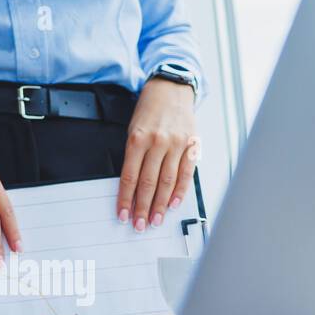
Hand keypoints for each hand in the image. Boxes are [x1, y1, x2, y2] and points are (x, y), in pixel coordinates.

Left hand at [117, 77, 198, 230]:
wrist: (171, 90)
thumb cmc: (149, 110)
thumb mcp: (133, 129)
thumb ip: (133, 155)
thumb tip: (132, 186)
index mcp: (137, 139)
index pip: (129, 176)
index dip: (126, 198)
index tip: (123, 214)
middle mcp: (157, 143)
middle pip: (148, 183)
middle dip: (143, 207)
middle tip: (139, 224)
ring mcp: (176, 145)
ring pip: (167, 182)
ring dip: (161, 204)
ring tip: (155, 219)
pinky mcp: (191, 146)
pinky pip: (185, 174)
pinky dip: (179, 191)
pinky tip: (173, 204)